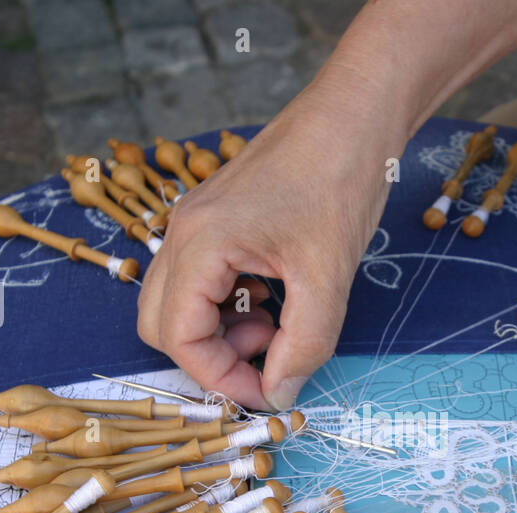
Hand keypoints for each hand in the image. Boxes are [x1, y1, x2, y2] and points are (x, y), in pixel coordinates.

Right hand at [137, 76, 400, 409]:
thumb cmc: (340, 180)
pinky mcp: (218, 220)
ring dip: (221, 331)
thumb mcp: (327, 276)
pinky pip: (203, 279)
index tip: (266, 391)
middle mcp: (185, 232)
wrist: (354, 115)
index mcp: (201, 243)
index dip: (218, 376)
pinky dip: (231, 304)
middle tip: (266, 358)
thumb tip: (278, 393)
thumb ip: (303, 344)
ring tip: (275, 326)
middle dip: (210, 355)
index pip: (177, 336)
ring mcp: (198, 223)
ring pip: (180, 303)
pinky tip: (275, 298)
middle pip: (162, 323)